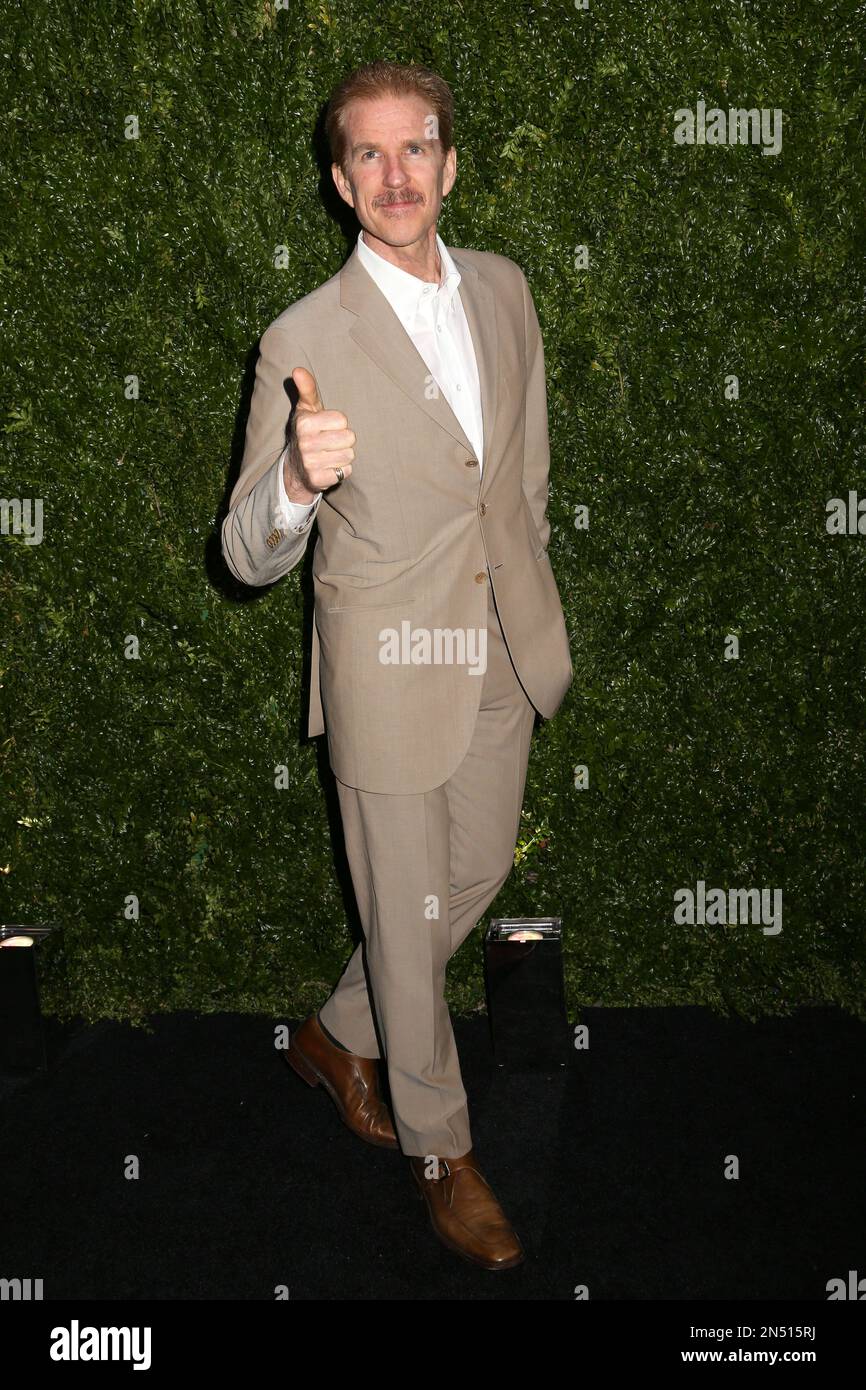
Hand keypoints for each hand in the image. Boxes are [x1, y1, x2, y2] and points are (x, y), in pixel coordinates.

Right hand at [284, 366, 354, 503]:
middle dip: (344, 441)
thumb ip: (307, 388)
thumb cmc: (308, 432)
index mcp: (304, 423)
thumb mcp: (306, 409)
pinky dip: (341, 470)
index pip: (342, 420)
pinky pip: (345, 471)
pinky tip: (329, 467)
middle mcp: (305, 442)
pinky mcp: (318, 479)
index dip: (339, 424)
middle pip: (349, 437)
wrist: (296, 468)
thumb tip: (297, 369)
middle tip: (330, 443)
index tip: (327, 428)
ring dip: (343, 456)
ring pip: (349, 455)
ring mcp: (310, 462)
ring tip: (329, 455)